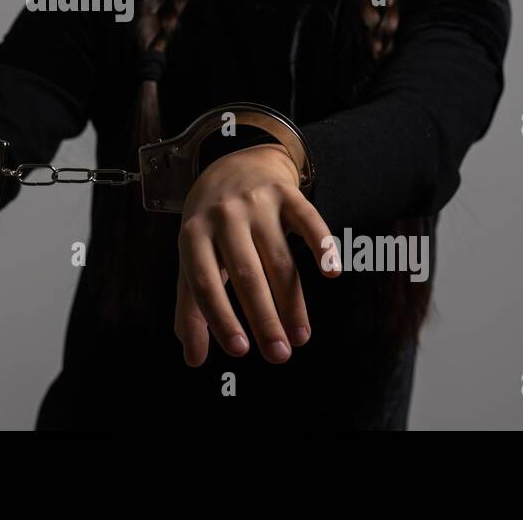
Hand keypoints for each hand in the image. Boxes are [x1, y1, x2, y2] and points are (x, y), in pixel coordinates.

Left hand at [175, 143, 340, 365]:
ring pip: (279, 258)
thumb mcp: (192, 257)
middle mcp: (224, 216)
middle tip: (278, 355)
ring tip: (300, 337)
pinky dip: (322, 245)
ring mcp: (256, 203)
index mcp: (193, 234)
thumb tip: (193, 359)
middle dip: (264, 318)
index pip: (203, 282)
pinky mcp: (286, 193)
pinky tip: (331, 273)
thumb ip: (190, 307)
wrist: (233, 162)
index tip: (239, 352)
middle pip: (246, 273)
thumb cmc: (211, 224)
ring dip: (293, 302)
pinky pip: (308, 220)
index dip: (220, 317)